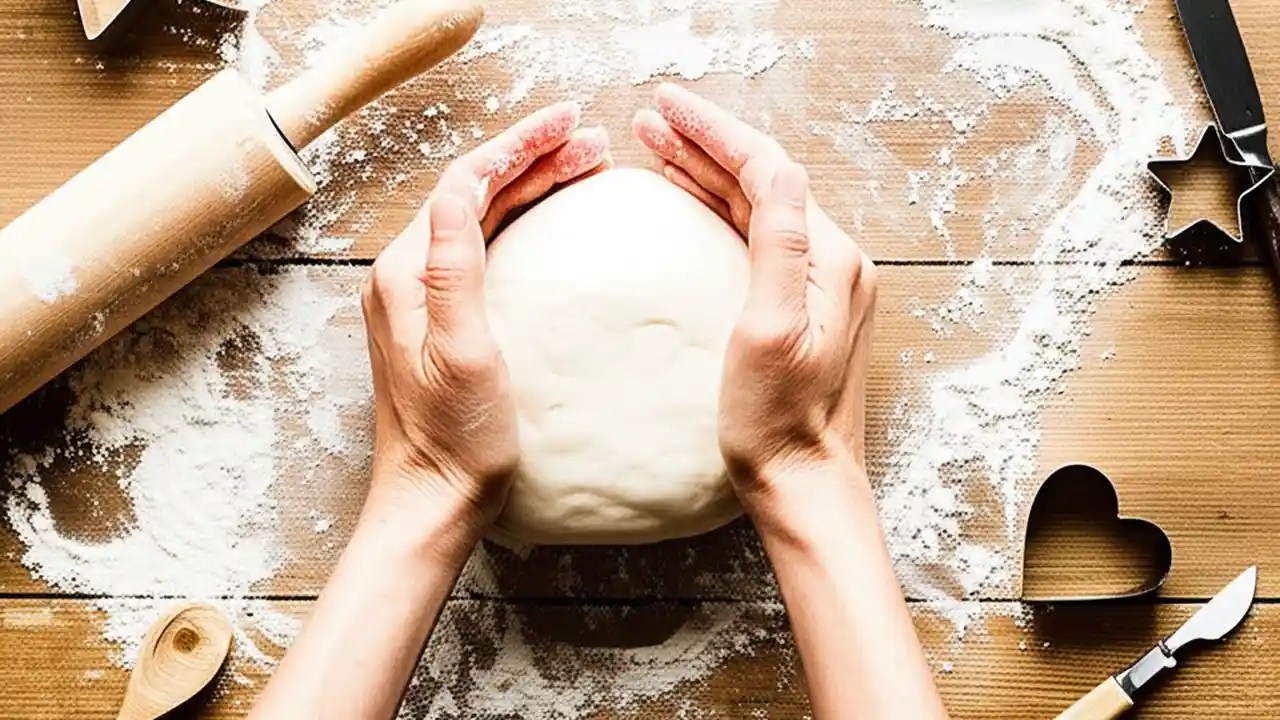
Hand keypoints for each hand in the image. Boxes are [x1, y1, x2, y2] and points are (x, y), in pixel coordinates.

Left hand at [363, 102, 610, 527]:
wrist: (432, 502)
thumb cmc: (453, 440)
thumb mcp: (461, 352)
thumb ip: (453, 267)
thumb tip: (459, 188)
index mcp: (406, 274)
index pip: (464, 183)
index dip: (518, 145)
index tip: (568, 122)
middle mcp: (407, 276)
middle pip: (473, 193)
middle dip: (532, 158)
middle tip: (591, 141)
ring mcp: (423, 299)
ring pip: (481, 218)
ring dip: (530, 186)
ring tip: (585, 166)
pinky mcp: (442, 321)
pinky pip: (484, 250)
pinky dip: (522, 223)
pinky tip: (554, 222)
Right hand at [634, 84, 876, 507]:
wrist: (803, 483)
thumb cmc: (778, 423)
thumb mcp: (770, 333)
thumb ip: (779, 246)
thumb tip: (776, 169)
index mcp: (829, 261)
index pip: (768, 170)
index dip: (714, 131)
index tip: (664, 105)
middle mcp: (833, 263)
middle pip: (763, 180)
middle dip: (706, 142)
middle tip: (651, 117)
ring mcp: (820, 285)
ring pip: (757, 206)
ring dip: (708, 172)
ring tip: (658, 146)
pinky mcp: (803, 307)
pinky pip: (756, 238)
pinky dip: (718, 210)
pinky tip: (689, 203)